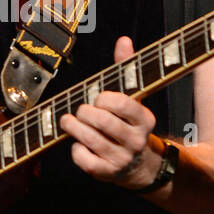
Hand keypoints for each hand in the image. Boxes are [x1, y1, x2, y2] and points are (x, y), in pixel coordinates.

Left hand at [59, 35, 160, 188]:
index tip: (98, 98)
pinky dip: (76, 150)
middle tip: (79, 110)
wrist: (138, 165)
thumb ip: (126, 69)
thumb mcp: (132, 98)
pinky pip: (84, 159)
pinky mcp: (106, 173)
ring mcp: (122, 159)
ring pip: (90, 139)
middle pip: (103, 121)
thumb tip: (123, 40)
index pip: (123, 104)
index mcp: (145, 119)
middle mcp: (136, 141)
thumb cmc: (128, 124)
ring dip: (73, 127)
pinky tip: (79, 144)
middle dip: (84, 112)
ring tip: (68, 121)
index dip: (104, 98)